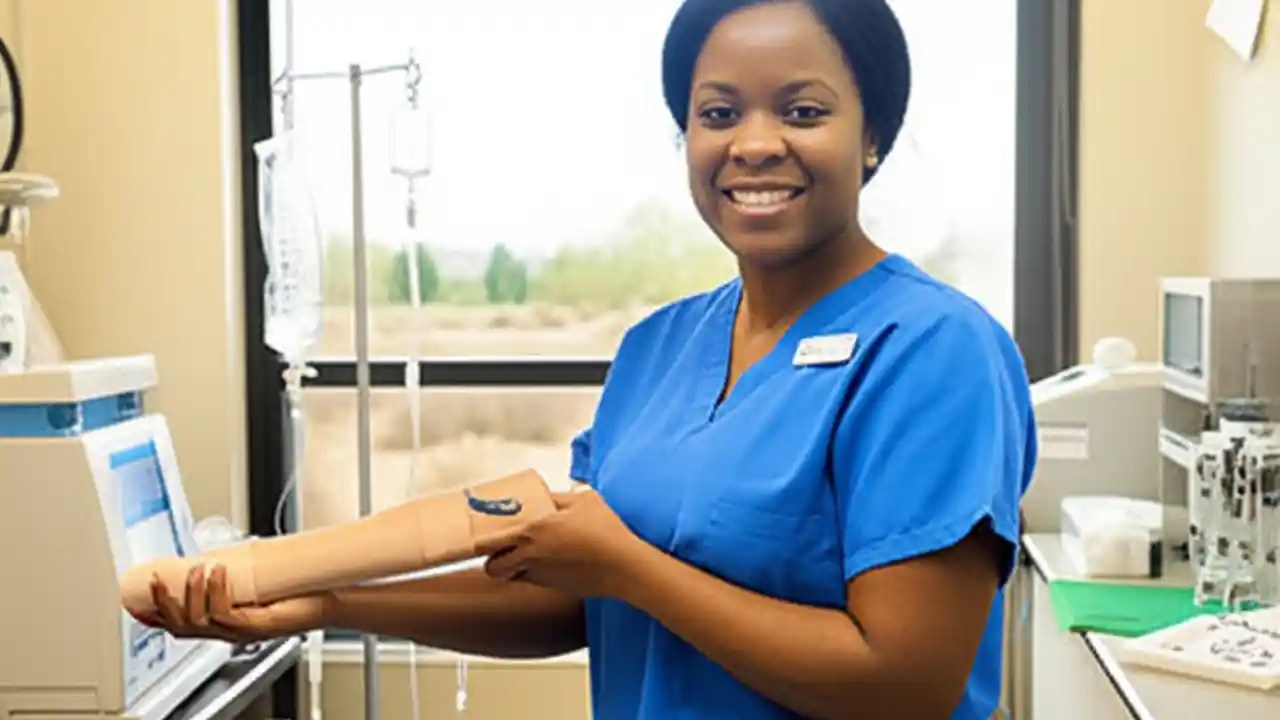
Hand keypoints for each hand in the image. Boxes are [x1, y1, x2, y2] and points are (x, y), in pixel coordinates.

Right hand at [138, 563, 331, 643]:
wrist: (325, 602)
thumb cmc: (294, 592)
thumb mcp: (253, 581)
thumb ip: (231, 573)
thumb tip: (213, 553)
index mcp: (222, 623)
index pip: (178, 626)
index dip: (154, 616)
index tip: (134, 601)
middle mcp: (227, 631)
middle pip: (180, 627)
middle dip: (163, 602)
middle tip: (157, 578)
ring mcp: (240, 631)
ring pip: (198, 621)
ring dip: (191, 592)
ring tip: (196, 569)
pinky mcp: (256, 626)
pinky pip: (225, 614)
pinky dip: (216, 591)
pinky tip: (217, 572)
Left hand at [477, 488, 647, 598]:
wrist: (626, 567)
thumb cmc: (607, 530)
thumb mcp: (583, 501)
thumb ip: (558, 498)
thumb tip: (544, 497)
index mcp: (533, 531)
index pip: (489, 540)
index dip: (479, 539)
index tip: (479, 533)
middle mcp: (531, 556)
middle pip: (491, 568)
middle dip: (491, 559)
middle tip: (501, 546)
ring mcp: (542, 576)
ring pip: (510, 577)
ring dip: (510, 568)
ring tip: (524, 554)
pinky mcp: (555, 588)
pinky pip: (532, 581)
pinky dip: (532, 573)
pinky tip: (551, 561)